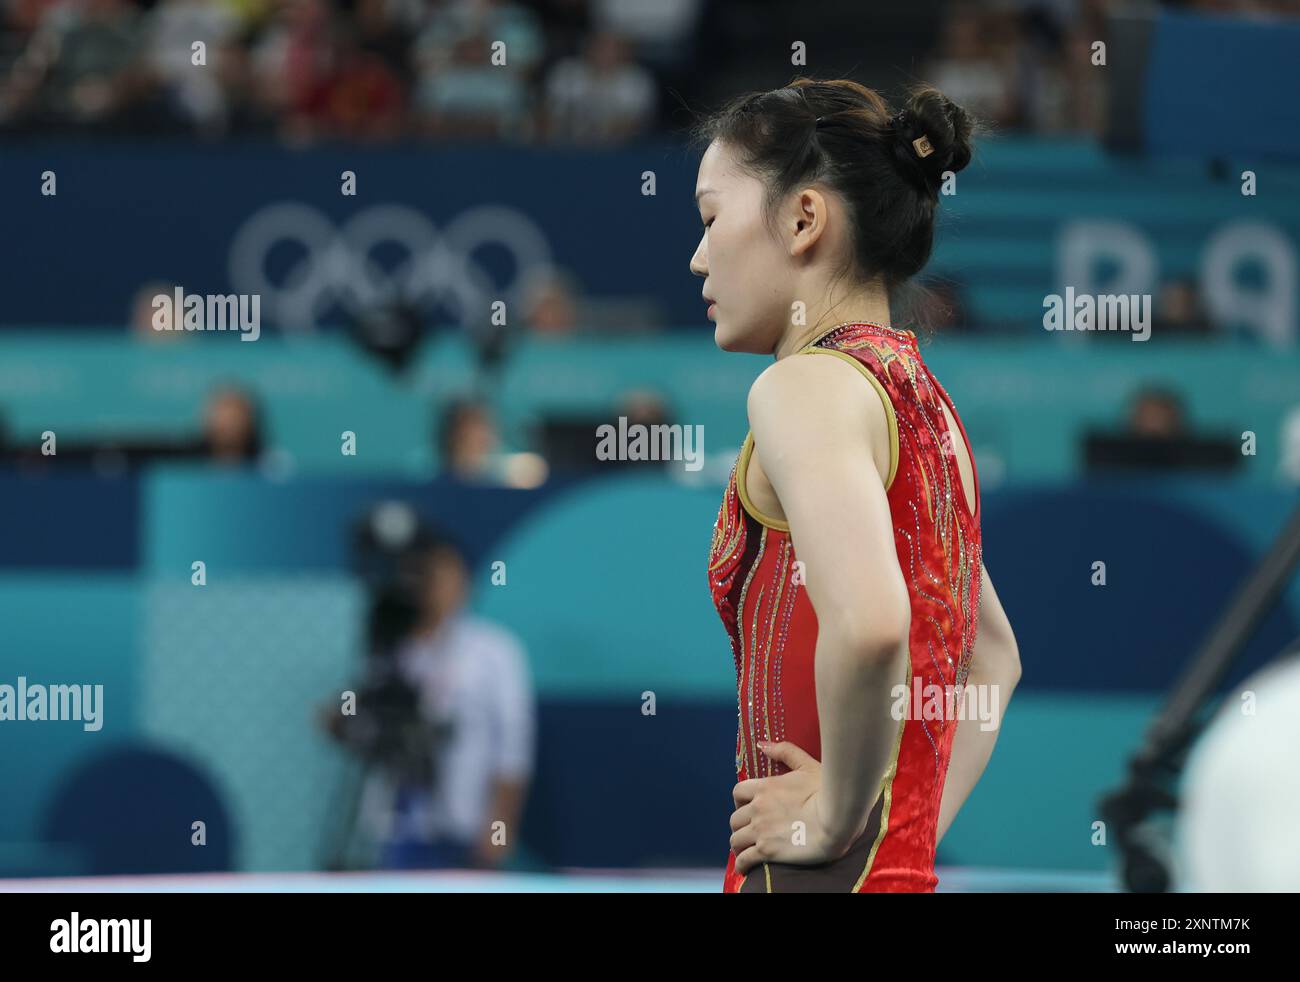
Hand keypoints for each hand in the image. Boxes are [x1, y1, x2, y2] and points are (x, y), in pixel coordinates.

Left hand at [729, 741, 853, 874]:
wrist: (837, 818)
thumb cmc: (827, 790)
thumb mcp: (807, 765)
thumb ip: (784, 752)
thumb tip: (763, 744)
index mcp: (765, 787)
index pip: (738, 792)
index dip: (739, 801)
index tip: (747, 808)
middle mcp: (757, 808)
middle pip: (734, 818)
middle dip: (740, 825)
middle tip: (749, 831)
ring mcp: (760, 830)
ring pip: (736, 839)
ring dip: (739, 845)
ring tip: (745, 850)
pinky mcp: (767, 851)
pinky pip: (744, 860)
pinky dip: (742, 864)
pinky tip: (745, 868)